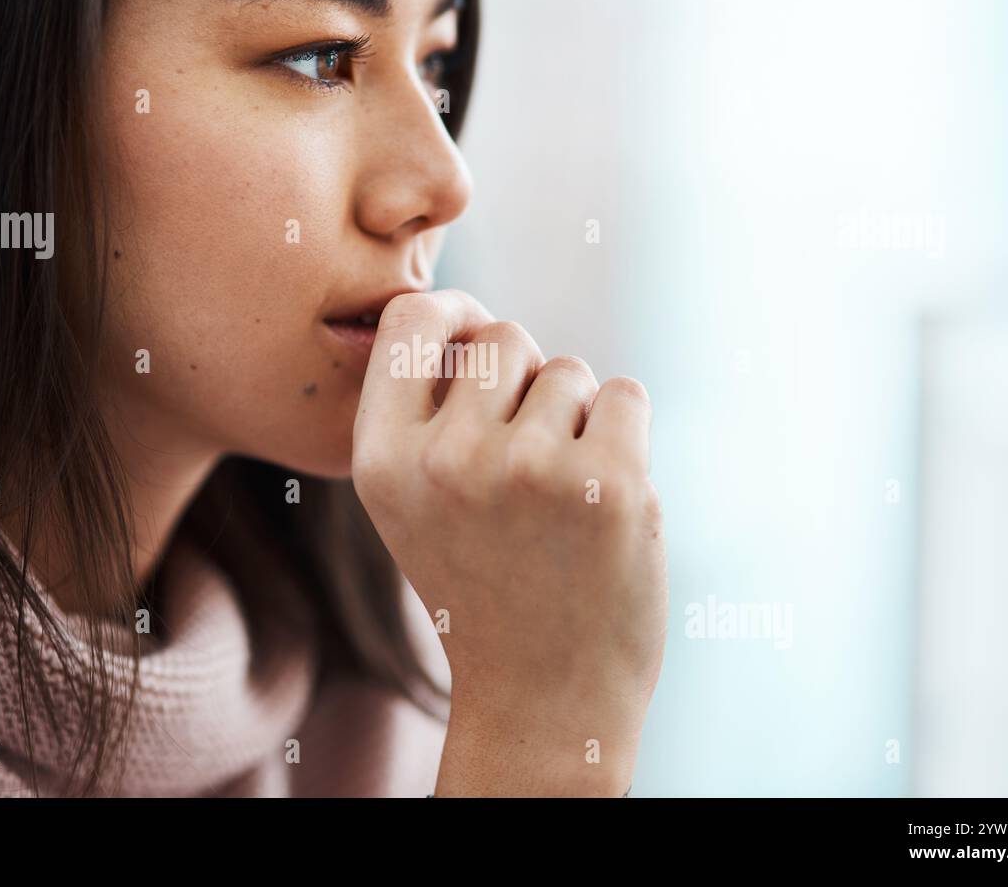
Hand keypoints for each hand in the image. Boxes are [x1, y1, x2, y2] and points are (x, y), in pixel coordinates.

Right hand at [352, 289, 667, 795]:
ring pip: (569, 372)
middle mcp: (446, 460)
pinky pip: (625, 394)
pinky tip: (603, 500)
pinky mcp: (609, 484)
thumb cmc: (483, 585)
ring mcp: (530, 470)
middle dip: (525, 379)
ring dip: (576, 418)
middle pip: (504, 338)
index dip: (452, 311)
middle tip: (527, 459)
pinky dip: (623, 434)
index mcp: (382, 462)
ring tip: (561, 498)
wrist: (545, 696)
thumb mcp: (413, 506)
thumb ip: (423, 416)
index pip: (410, 321)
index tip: (475, 331)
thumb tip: (472, 317)